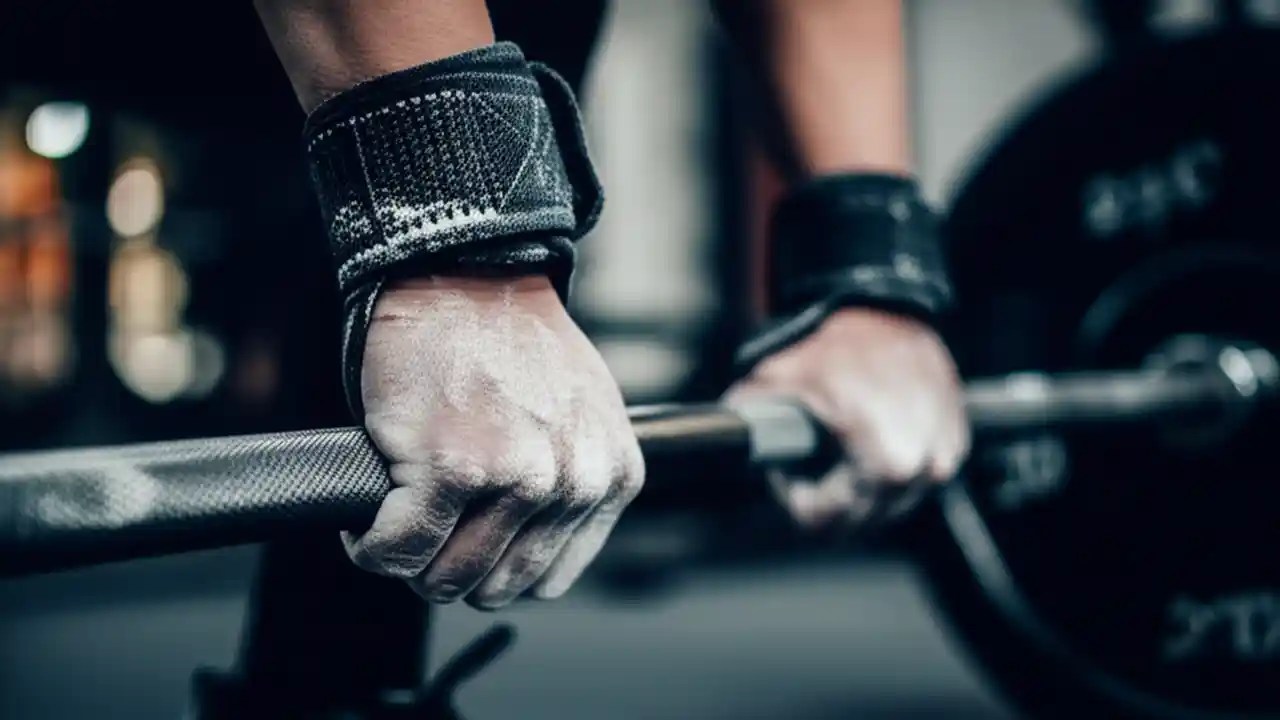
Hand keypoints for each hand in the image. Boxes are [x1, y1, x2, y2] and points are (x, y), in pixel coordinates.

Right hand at [348, 275, 643, 608]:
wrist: (465, 276)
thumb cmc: (511, 339)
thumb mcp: (581, 414)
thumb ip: (570, 478)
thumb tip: (532, 540)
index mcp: (610, 476)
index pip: (548, 577)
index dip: (494, 566)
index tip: (463, 541)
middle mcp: (573, 482)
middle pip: (496, 586)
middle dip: (448, 565)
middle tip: (424, 528)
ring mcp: (515, 478)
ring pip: (446, 578)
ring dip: (408, 559)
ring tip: (396, 517)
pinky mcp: (452, 469)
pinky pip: (397, 548)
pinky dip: (370, 544)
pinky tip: (368, 515)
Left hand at [727, 308, 967, 530]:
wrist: (882, 303)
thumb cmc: (835, 340)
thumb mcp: (774, 381)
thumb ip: (744, 418)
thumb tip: (718, 439)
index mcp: (886, 464)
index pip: (826, 521)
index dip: (794, 500)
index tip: (785, 475)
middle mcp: (925, 467)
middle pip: (860, 520)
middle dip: (826, 498)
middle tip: (805, 463)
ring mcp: (944, 455)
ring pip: (887, 503)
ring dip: (857, 488)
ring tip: (835, 447)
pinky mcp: (954, 439)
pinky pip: (913, 476)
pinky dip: (886, 467)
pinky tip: (864, 437)